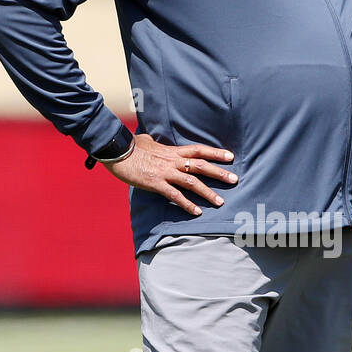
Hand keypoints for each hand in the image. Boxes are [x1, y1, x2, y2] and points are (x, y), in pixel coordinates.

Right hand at [100, 134, 237, 216]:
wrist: (117, 151)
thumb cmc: (130, 146)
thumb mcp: (146, 140)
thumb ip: (154, 141)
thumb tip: (151, 139)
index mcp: (172, 150)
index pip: (199, 150)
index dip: (216, 153)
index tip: (230, 157)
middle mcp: (173, 161)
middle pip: (201, 166)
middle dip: (220, 173)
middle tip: (235, 180)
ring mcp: (165, 172)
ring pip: (192, 182)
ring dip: (208, 193)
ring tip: (221, 202)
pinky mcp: (156, 183)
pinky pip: (175, 195)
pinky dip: (187, 204)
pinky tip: (197, 212)